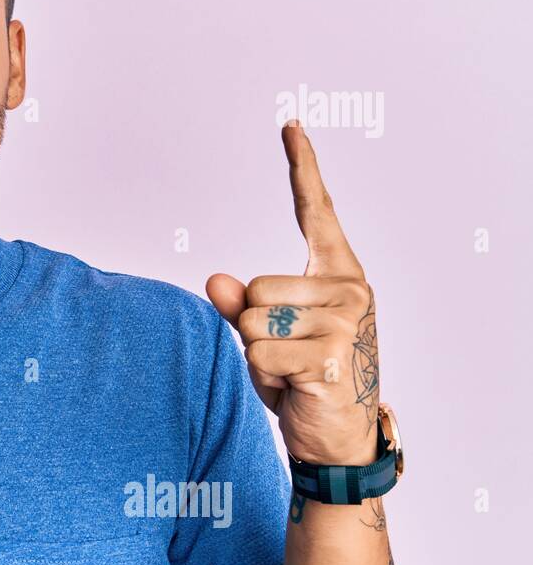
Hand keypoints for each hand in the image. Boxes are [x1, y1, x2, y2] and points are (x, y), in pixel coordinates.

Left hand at [206, 120, 379, 465]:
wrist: (337, 439)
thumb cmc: (302, 380)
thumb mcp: (265, 335)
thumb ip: (241, 303)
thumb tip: (215, 280)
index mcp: (338, 275)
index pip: (316, 213)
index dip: (302, 169)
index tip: (290, 125)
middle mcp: (350, 290)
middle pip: (254, 287)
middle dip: (253, 327)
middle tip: (287, 356)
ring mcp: (344, 321)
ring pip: (252, 320)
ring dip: (257, 354)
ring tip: (290, 373)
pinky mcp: (330, 354)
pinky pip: (258, 352)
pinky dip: (262, 376)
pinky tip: (294, 389)